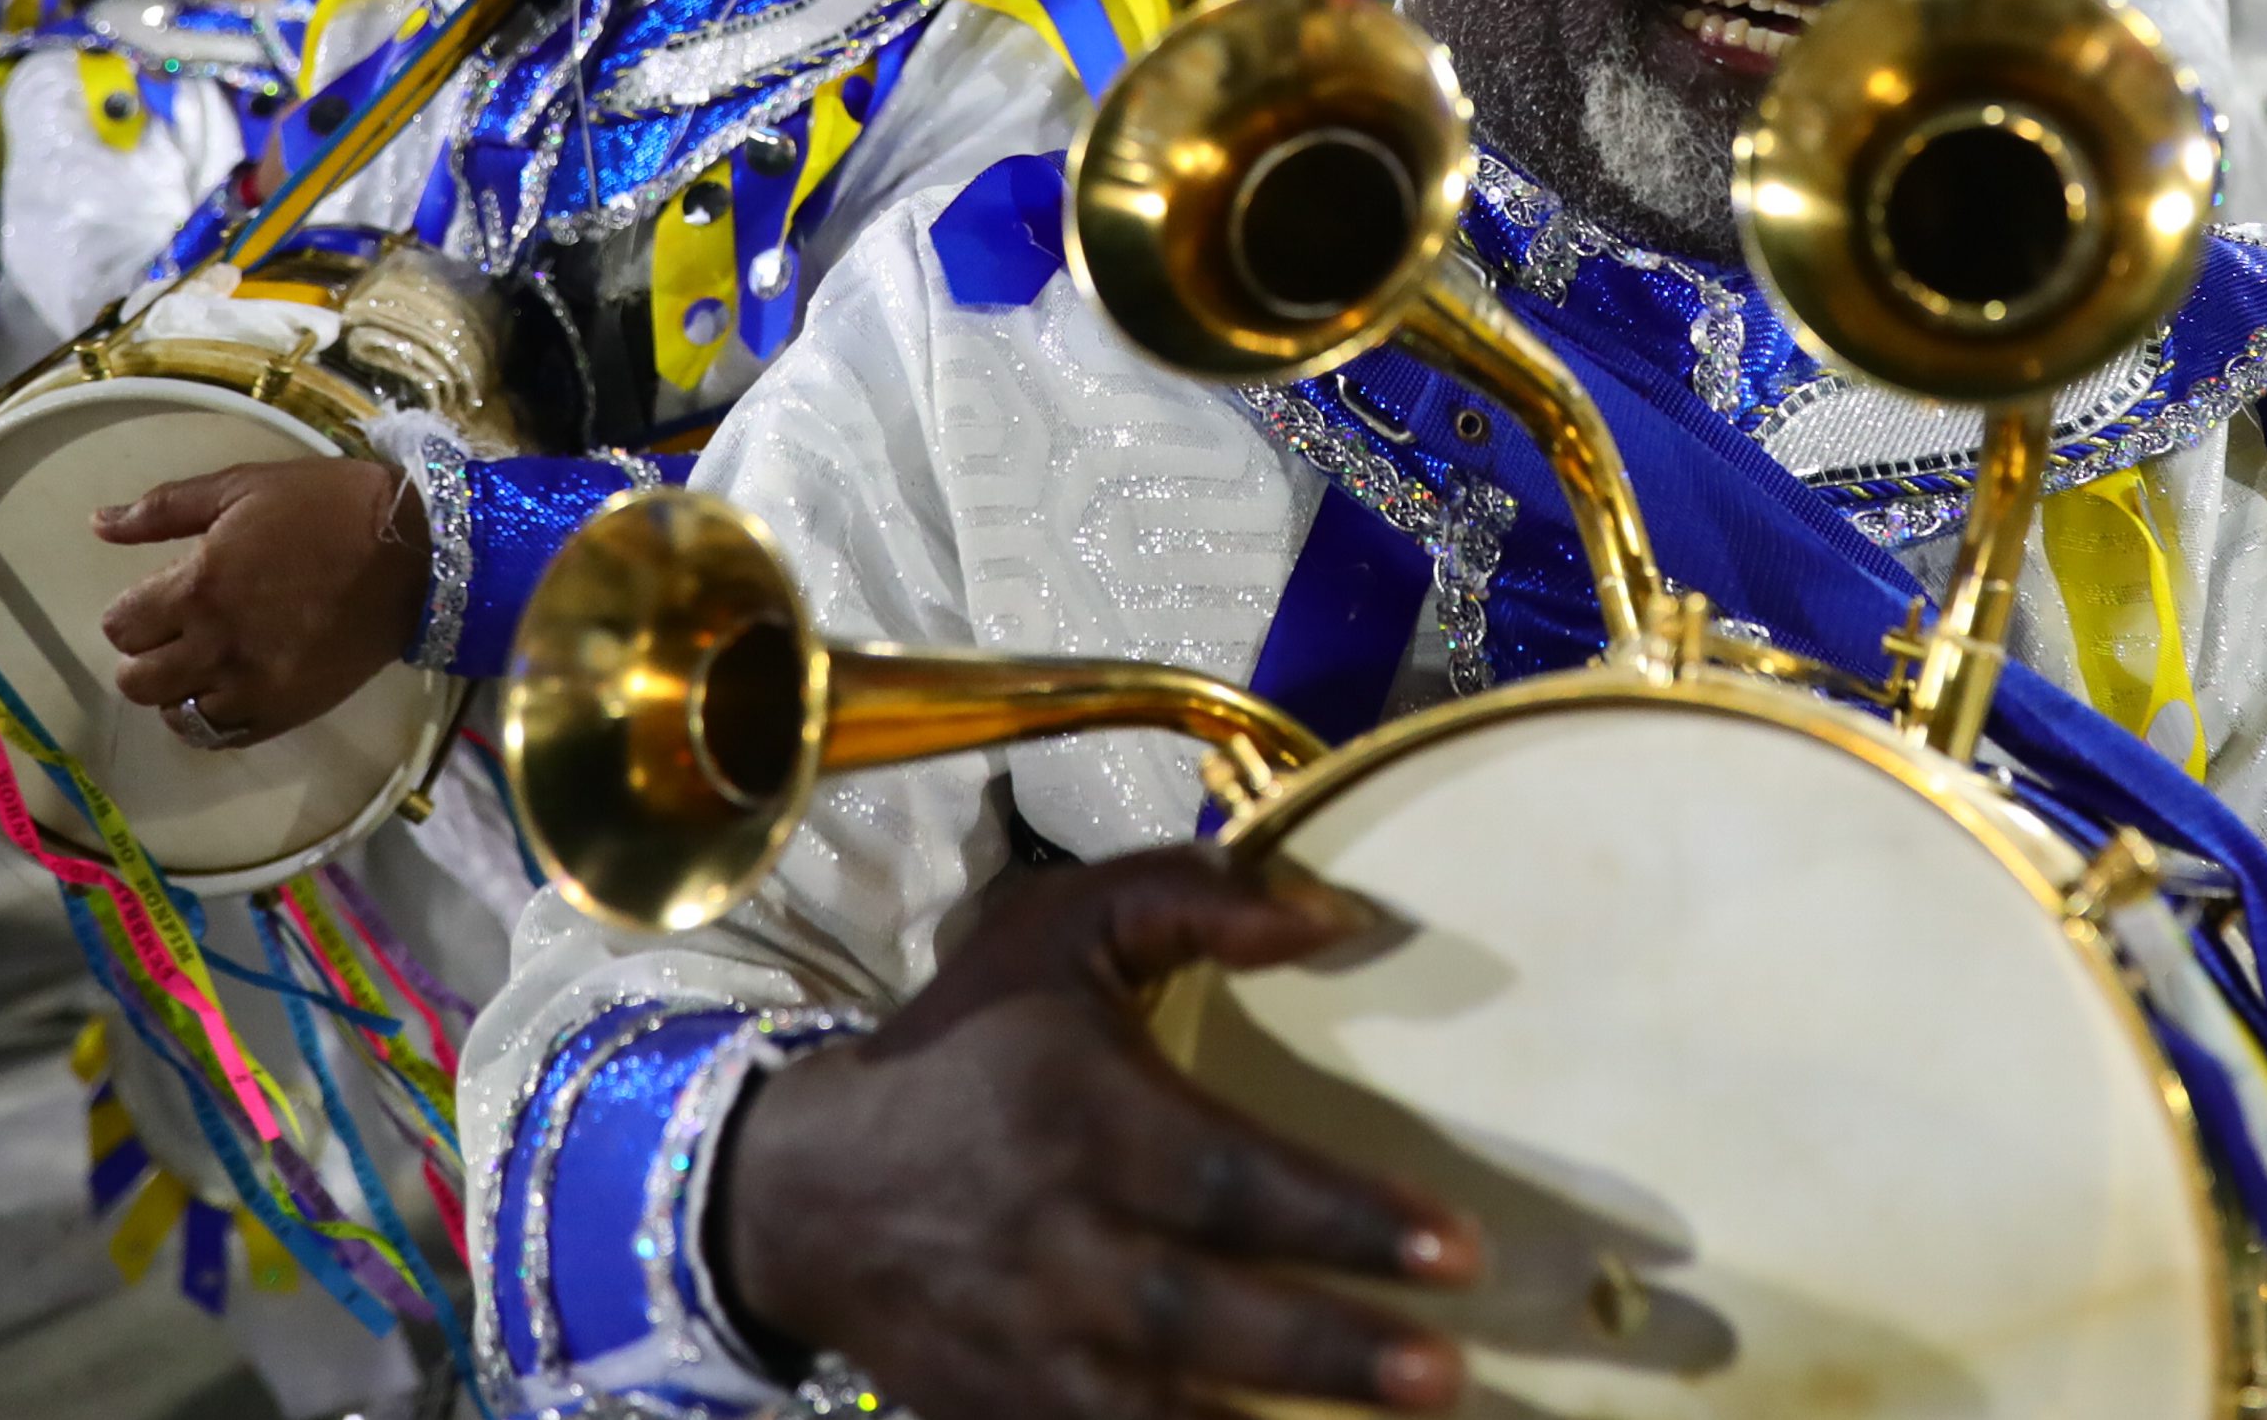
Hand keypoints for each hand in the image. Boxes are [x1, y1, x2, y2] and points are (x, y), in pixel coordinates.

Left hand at [94, 459, 427, 742]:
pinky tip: (227, 689)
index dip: (131, 610)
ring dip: (178, 689)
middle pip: (136, 680)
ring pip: (173, 714)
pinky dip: (212, 718)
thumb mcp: (243, 487)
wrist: (416, 554)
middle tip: (175, 632)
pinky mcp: (286, 711)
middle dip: (145, 653)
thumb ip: (164, 509)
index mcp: (198, 587)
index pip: (118, 626)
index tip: (158, 596)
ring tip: (202, 663)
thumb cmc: (327, 507)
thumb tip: (97, 524)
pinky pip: (221, 737)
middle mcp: (216, 646)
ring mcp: (252, 686)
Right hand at [717, 847, 1480, 1416]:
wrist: (806, 1188)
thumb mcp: (1063, 929)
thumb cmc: (968, 1042)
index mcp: (1084, 1116)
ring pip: (1156, 1415)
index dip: (1344, 1218)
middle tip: (1447, 1377)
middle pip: (1203, 1315)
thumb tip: (1342, 915)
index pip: (1230, 1179)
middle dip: (1327, 1352)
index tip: (1459, 1247)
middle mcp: (1056, 1243)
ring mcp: (1024, 1350)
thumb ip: (1198, 899)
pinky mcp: (1000, 1417)